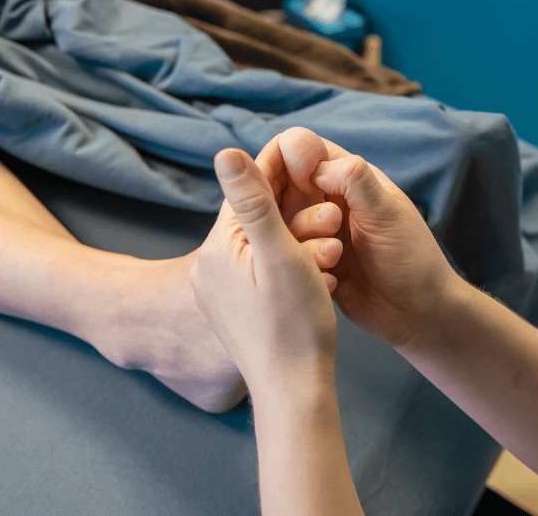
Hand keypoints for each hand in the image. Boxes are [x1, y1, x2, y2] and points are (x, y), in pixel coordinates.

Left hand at [189, 138, 343, 396]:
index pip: (245, 192)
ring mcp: (220, 290)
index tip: (299, 146)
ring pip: (261, 244)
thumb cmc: (294, 324)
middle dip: (292, 207)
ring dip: (295, 235)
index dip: (273, 166)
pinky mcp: (234, 306)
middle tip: (325, 198)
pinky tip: (313, 264)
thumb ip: (253, 202)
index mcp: (216, 249)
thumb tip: (224, 152)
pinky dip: (287, 260)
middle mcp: (209, 267)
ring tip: (328, 235)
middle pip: (254, 218)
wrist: (293, 390)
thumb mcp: (278, 255)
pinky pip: (261, 268)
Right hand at [278, 127, 458, 348]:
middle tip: (325, 225)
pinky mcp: (310, 261)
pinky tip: (333, 277)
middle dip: (289, 204)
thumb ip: (352, 179)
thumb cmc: (411, 257)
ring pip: (281, 223)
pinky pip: (288, 254)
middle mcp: (326, 200)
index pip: (299, 149)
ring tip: (338, 254)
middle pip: (281, 185)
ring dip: (305, 238)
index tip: (284, 180)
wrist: (418, 313)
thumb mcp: (386, 212)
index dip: (282, 157)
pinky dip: (305, 263)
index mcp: (346, 177)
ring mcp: (316, 232)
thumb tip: (310, 161)